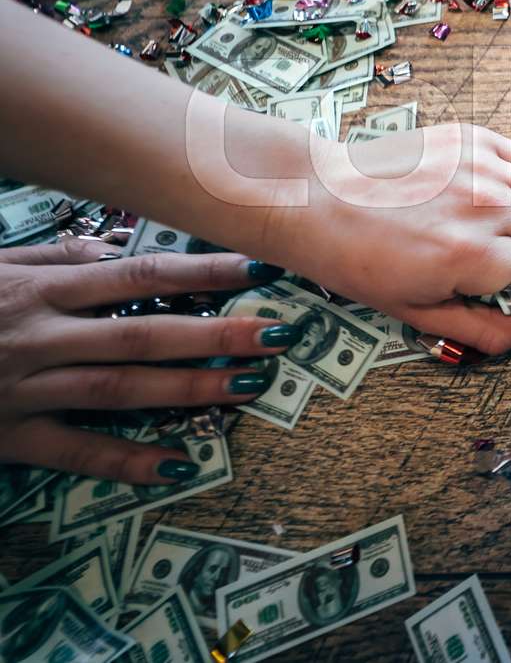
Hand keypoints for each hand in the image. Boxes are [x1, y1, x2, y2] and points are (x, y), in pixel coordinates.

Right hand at [0, 240, 295, 483]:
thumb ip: (54, 259)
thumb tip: (114, 249)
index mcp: (39, 289)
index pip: (137, 275)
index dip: (201, 271)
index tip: (258, 268)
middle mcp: (39, 337)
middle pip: (142, 333)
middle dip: (216, 333)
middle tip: (280, 333)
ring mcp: (23, 389)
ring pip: (119, 389)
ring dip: (190, 388)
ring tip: (251, 386)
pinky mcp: (7, 436)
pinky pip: (75, 452)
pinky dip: (128, 461)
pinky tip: (180, 464)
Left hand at [278, 124, 510, 355]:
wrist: (315, 198)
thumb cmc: (358, 260)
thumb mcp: (417, 312)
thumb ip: (487, 327)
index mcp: (470, 255)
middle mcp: (485, 206)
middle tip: (509, 260)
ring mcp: (482, 166)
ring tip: (502, 226)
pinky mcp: (473, 138)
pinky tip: (492, 195)